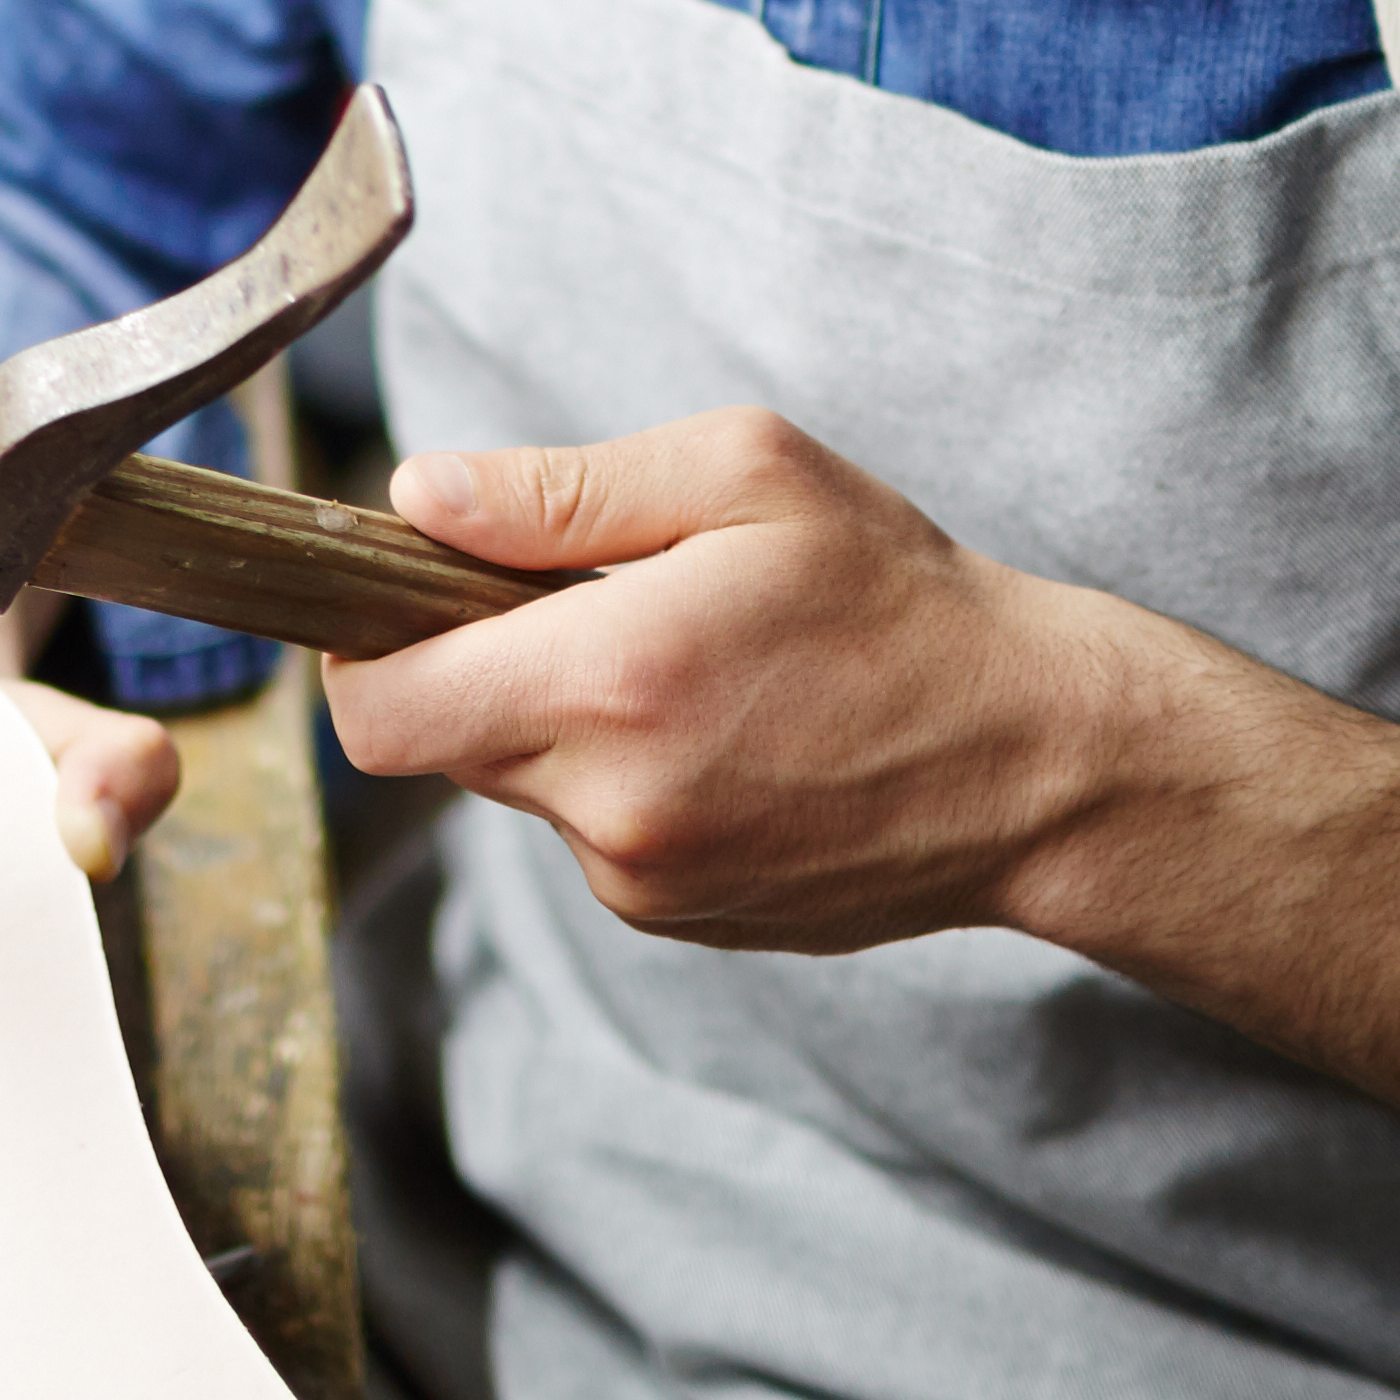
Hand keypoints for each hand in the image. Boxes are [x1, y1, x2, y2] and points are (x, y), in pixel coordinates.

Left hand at [329, 407, 1103, 953]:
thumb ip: (559, 493)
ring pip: (525, 787)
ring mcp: (643, 884)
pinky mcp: (679, 921)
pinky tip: (732, 735)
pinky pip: (596, 837)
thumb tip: (417, 497)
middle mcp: (610, 807)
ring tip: (695, 667)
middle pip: (442, 743)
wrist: (1035, 759)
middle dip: (480, 666)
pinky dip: (628, 779)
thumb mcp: (744, 477)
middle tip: (594, 604)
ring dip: (567, 723)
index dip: (363, 647)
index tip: (412, 593)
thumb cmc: (898, 597)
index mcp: (610, 683)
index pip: (377, 713)